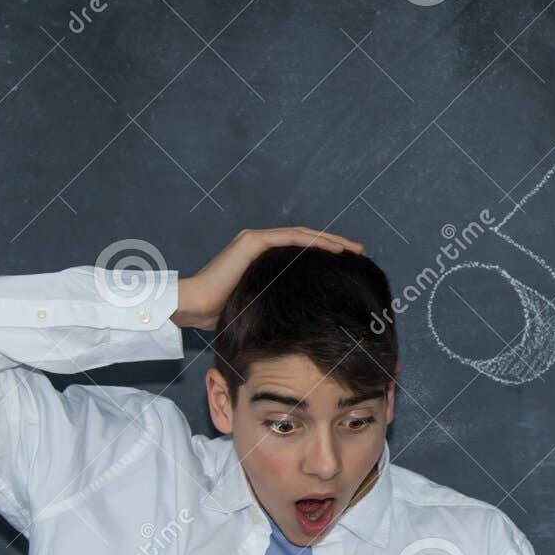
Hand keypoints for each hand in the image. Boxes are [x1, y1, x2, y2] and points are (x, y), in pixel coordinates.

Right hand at [173, 227, 365, 330]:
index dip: (325, 255)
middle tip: (361, 254)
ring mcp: (256, 240)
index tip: (349, 265)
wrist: (194, 307)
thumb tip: (306, 318)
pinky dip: (315, 242)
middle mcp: (259, 243)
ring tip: (354, 250)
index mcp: (261, 257)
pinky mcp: (253, 242)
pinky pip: (291, 238)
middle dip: (335, 245)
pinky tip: (335, 249)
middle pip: (306, 240)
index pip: (300, 251)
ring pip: (302, 236)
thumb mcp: (260, 305)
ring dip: (331, 241)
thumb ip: (279, 301)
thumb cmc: (222, 313)